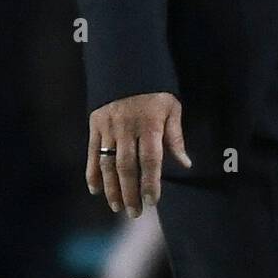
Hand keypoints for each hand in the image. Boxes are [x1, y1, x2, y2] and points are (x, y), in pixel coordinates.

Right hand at [86, 92, 190, 215]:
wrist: (127, 64)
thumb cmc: (155, 90)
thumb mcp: (172, 107)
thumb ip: (176, 136)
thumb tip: (185, 164)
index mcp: (149, 125)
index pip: (150, 160)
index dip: (151, 183)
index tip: (152, 201)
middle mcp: (127, 128)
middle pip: (127, 167)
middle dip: (131, 192)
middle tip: (135, 213)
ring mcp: (109, 128)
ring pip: (108, 164)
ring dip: (112, 188)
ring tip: (117, 206)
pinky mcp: (95, 125)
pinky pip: (93, 153)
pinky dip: (92, 173)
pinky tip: (96, 190)